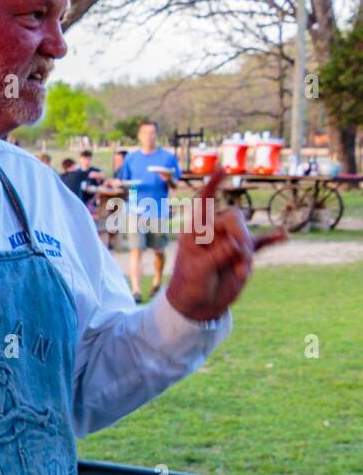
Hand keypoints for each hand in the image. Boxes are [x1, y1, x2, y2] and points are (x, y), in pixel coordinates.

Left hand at [165, 169, 285, 320]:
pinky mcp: (242, 255)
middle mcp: (214, 232)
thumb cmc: (190, 285)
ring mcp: (230, 243)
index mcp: (196, 231)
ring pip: (247, 233)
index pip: (204, 202)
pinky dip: (271, 239)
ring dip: (247, 251)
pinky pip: (260, 242)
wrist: (198, 305)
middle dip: (239, 234)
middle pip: (234, 217)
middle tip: (238, 254)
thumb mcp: (199, 270)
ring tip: (241, 270)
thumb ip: (218, 254)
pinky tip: (284, 235)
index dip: (212, 184)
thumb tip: (238, 245)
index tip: (223, 169)